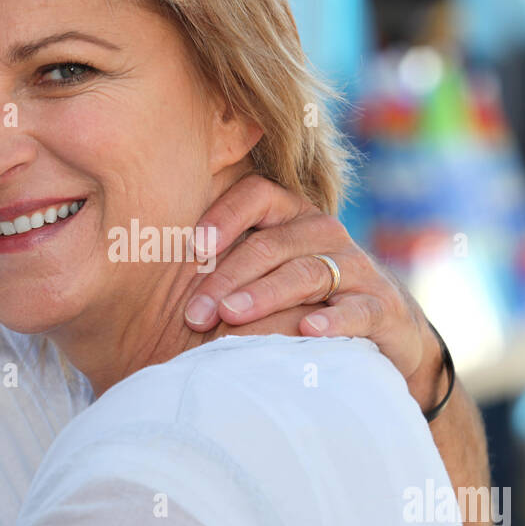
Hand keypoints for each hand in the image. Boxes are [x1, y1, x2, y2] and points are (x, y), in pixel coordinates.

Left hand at [185, 173, 444, 407]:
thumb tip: (142, 264)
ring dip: (265, 296)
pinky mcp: (382, 307)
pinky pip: (357, 309)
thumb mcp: (264, 272)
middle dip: (228, 278)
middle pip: (272, 244)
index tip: (191, 249)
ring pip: (307, 273)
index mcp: (290, 216)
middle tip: (194, 313)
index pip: (256, 195)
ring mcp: (356, 268)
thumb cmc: (300, 297)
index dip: (222, 217)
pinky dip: (332, 320)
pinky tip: (307, 330)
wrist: (382, 327)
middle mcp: (324, 233)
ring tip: (232, 317)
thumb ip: (220, 262)